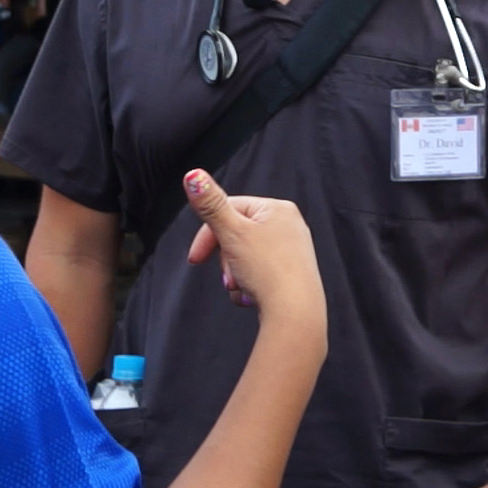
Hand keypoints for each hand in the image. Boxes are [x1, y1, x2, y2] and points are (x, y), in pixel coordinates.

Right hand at [184, 169, 323, 324]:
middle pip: (237, 235)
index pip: (229, 209)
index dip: (207, 235)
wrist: (295, 312)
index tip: (195, 258)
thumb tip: (192, 175)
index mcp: (277, 208)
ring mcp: (293, 250)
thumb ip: (210, 205)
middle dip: (225, 260)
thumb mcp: (232, 233)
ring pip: (245, 257)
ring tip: (241, 287)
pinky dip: (249, 285)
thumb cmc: (268, 270)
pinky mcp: (293, 273)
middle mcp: (289, 225)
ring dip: (235, 275)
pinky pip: (259, 273)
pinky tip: (252, 296)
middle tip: (229, 277)